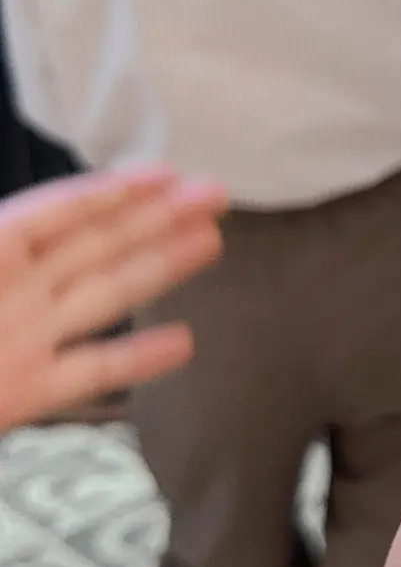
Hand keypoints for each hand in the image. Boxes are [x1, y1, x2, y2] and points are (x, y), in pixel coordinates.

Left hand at [0, 167, 225, 429]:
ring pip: (104, 297)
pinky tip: (180, 343)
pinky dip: (137, 359)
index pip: (58, 212)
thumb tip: (25, 224)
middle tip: (214, 195)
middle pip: (95, 244)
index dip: (111, 190)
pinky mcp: (24, 394)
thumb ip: (0, 239)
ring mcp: (20, 341)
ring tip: (210, 243)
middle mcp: (8, 291)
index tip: (165, 173)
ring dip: (159, 268)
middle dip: (155, 218)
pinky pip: (90, 373)